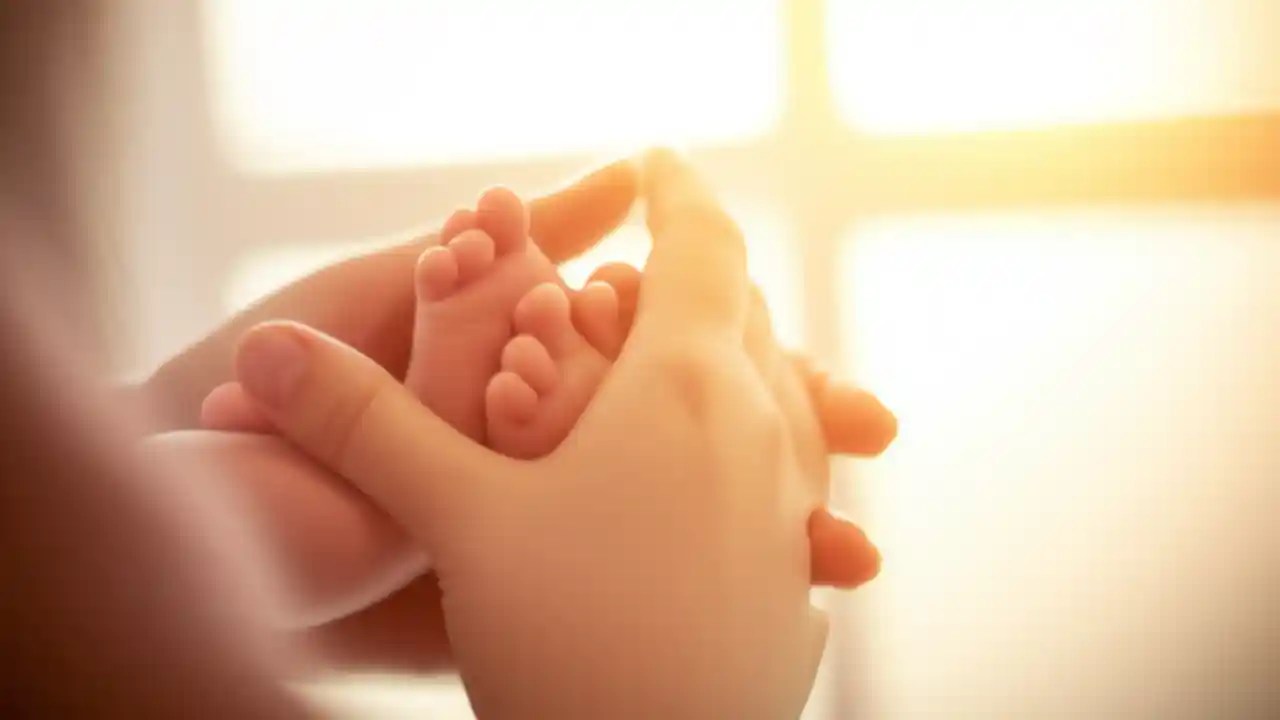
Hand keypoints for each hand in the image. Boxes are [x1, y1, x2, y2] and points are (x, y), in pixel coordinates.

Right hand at [226, 150, 885, 716]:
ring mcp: (792, 501)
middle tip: (658, 258)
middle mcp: (762, 426)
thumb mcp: (456, 519)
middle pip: (745, 313)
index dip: (680, 191)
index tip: (659, 163)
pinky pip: (788, 467)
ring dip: (733, 353)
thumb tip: (264, 352)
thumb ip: (364, 425)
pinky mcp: (798, 569)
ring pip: (776, 391)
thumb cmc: (569, 640)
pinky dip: (750, 434)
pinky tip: (713, 471)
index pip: (700, 242)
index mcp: (686, 382)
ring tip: (683, 351)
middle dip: (698, 272)